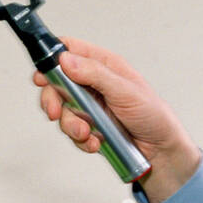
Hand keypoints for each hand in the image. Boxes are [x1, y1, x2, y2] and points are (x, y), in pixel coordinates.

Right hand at [34, 37, 200, 202]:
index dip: (51, 59)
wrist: (160, 151)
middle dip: (53, 100)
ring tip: (87, 133)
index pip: (69, 50)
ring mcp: (89, 106)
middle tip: (55, 112)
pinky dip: (80, 140)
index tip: (42, 76)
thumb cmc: (153, 115)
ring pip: (61, 110)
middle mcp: (93, 83)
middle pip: (56, 83)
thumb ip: (95, 74)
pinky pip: (70, 132)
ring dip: (70, 125)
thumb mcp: (125, 91)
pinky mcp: (88, 126)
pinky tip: (95, 142)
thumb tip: (66, 60)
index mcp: (103, 65)